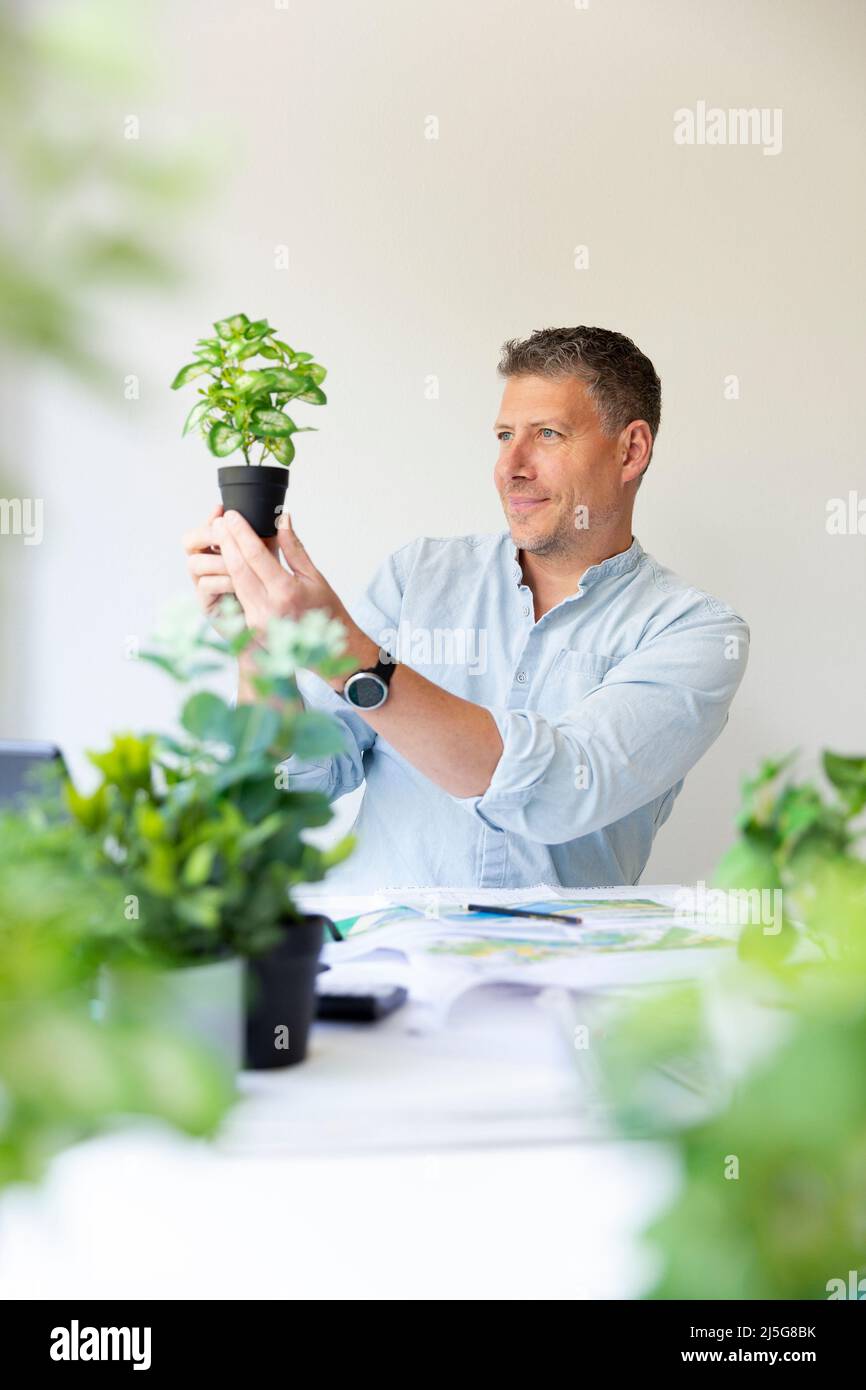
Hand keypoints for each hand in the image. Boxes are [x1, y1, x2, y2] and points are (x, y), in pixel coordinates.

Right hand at [183, 504, 280, 637]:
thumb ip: (272, 540)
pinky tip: (237, 582)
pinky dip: (221, 580)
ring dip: (217, 558)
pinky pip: (205, 586)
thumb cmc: (276, 594)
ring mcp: (206, 587)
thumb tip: (282, 514)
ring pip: (195, 562)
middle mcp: (209, 567)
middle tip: (222, 528)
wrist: (276, 630)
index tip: (222, 509)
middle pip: (190, 541)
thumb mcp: (276, 562)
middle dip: (207, 533)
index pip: (207, 529)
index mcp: (221, 552)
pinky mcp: (208, 606)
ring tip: (236, 561)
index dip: (211, 518)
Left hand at [213, 508, 349, 634]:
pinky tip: (229, 562)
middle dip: (226, 542)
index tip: (231, 516)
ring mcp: (258, 621)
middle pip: (238, 568)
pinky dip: (233, 577)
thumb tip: (282, 519)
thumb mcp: (314, 577)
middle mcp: (268, 609)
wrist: (331, 651)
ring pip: (235, 583)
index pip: (255, 556)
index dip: (241, 533)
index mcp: (287, 593)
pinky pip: (239, 597)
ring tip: (221, 538)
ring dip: (226, 559)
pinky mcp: (252, 628)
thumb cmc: (327, 611)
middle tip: (219, 522)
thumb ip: (294, 548)